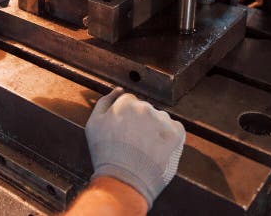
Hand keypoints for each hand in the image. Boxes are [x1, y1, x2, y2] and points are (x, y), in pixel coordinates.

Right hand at [85, 88, 184, 207]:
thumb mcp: (93, 124)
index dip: (125, 118)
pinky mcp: (177, 134)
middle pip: (144, 110)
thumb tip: (118, 90)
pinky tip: (157, 150)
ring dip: (154, 129)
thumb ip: (105, 102)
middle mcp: (146, 107)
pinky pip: (174, 129)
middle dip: (140, 122)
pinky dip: (168, 138)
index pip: (129, 102)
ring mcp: (162, 120)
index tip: (123, 132)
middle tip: (132, 143)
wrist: (124, 181)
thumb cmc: (106, 154)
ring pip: (159, 119)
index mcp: (126, 103)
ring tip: (145, 149)